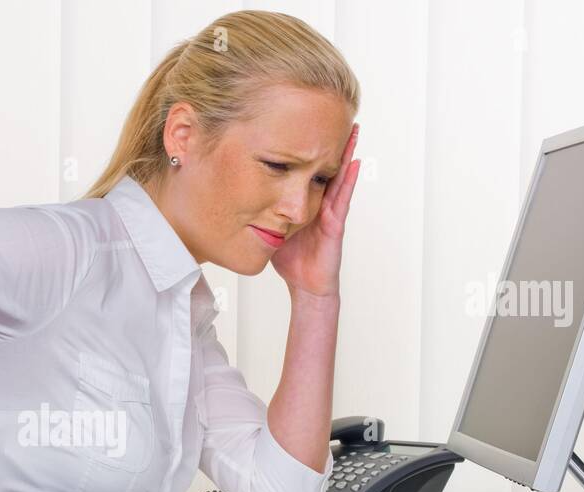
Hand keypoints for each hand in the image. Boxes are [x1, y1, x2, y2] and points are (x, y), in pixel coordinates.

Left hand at [270, 122, 360, 297]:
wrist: (305, 286)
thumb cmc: (291, 259)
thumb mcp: (269, 226)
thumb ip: (259, 209)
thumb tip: (230, 191)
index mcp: (306, 200)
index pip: (308, 167)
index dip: (308, 146)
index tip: (306, 120)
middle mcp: (321, 202)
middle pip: (327, 165)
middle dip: (331, 141)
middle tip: (336, 113)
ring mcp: (331, 212)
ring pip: (339, 176)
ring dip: (346, 153)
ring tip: (351, 128)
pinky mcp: (335, 225)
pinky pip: (342, 199)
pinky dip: (348, 180)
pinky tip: (353, 162)